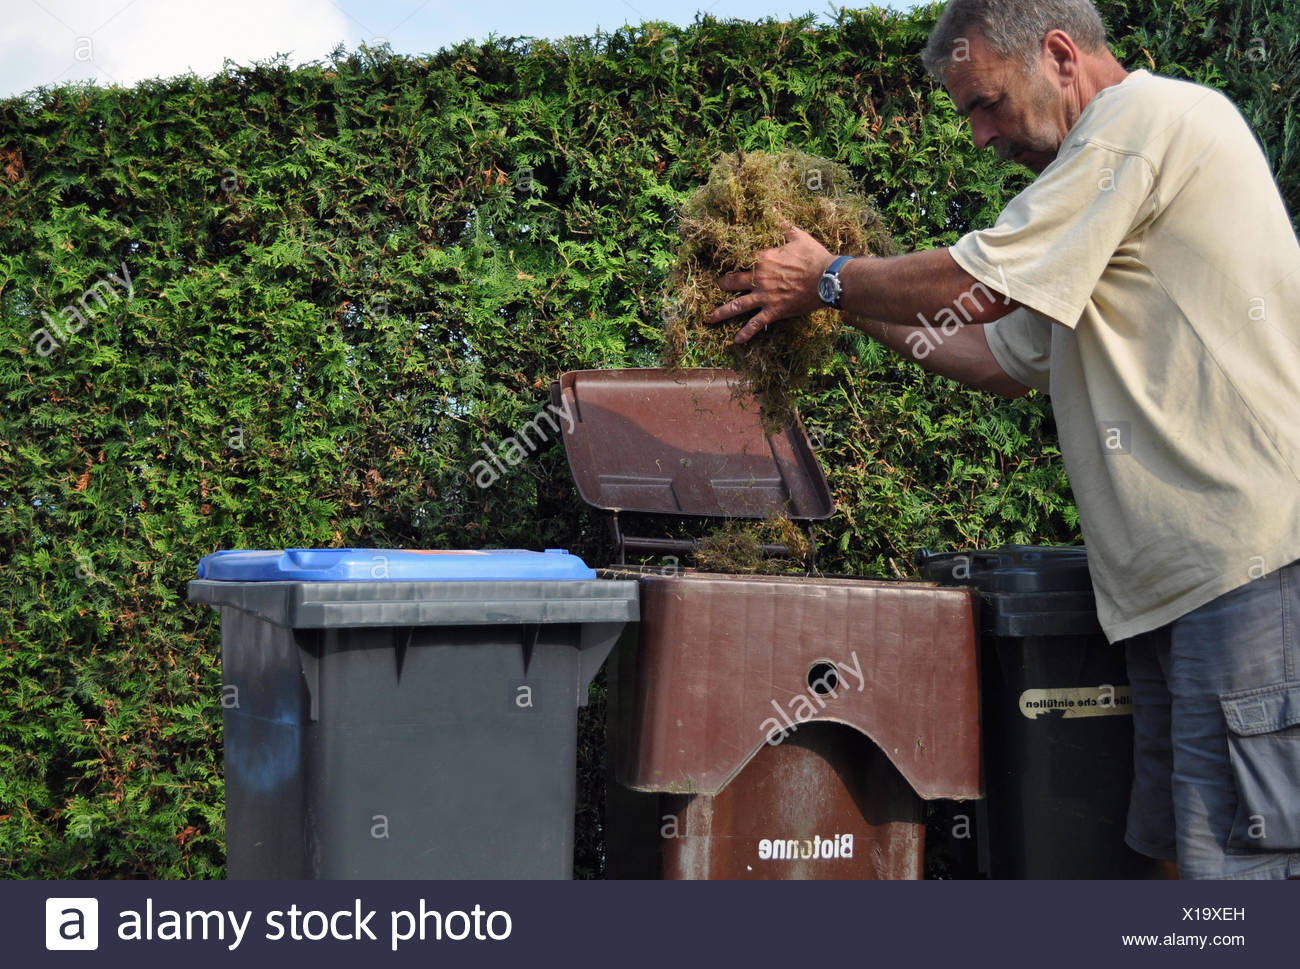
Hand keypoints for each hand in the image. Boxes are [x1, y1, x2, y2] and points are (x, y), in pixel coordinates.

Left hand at [707, 223, 835, 343]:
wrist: (828, 278)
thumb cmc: (814, 256)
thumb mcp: (797, 235)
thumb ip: (781, 223)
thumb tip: (770, 207)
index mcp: (762, 258)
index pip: (738, 258)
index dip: (728, 261)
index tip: (719, 263)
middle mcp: (759, 278)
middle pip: (731, 283)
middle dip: (720, 286)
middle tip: (712, 288)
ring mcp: (765, 296)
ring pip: (737, 306)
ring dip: (721, 313)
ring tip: (708, 318)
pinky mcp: (774, 311)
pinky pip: (756, 324)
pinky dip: (745, 333)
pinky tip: (736, 340)